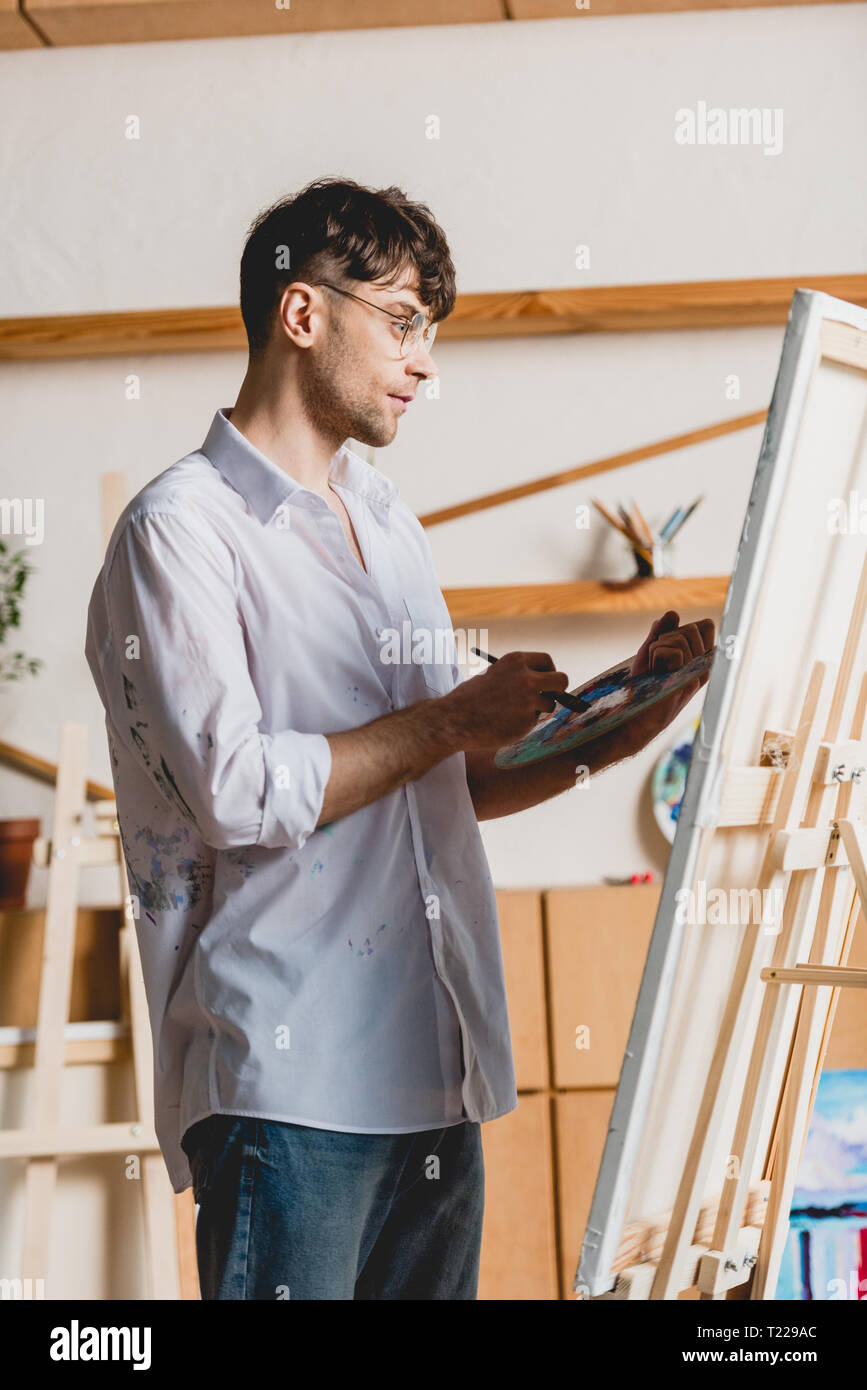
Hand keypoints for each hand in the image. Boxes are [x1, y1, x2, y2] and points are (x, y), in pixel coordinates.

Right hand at [443, 649, 569, 749]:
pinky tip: (505, 722)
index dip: (549, 671)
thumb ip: (518, 675)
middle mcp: (526, 678)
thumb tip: (542, 682)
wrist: (455, 719)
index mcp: (516, 661)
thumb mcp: (495, 675)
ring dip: (538, 709)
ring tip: (513, 712)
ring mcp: (529, 700)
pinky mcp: (527, 720)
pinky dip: (525, 723)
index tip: (546, 680)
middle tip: (550, 696)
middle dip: (558, 689)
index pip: (547, 660)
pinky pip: (535, 720)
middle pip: (561, 680)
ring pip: (549, 704)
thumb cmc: (471, 698)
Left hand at [622, 610, 714, 751]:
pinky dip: (656, 657)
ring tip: (655, 669)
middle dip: (666, 638)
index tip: (668, 648)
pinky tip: (655, 673)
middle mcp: (704, 667)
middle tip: (657, 661)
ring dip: (657, 649)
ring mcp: (696, 675)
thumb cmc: (645, 683)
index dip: (683, 628)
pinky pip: (671, 651)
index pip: (706, 625)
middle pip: (691, 628)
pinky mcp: (685, 681)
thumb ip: (661, 630)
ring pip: (679, 639)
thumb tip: (673, 613)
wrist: (636, 711)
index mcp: (701, 659)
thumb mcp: (651, 651)